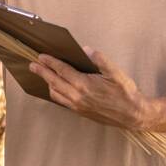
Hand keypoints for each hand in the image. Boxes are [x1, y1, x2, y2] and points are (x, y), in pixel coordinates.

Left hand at [29, 46, 149, 129]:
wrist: (132, 115)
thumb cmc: (126, 93)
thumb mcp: (116, 73)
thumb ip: (100, 60)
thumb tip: (86, 50)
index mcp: (85, 85)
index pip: (62, 71)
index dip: (50, 62)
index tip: (41, 56)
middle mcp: (78, 97)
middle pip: (54, 82)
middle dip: (42, 72)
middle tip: (32, 65)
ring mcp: (78, 106)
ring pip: (56, 93)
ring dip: (48, 83)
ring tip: (43, 75)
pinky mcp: (80, 112)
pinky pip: (62, 101)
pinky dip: (56, 93)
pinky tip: (56, 88)